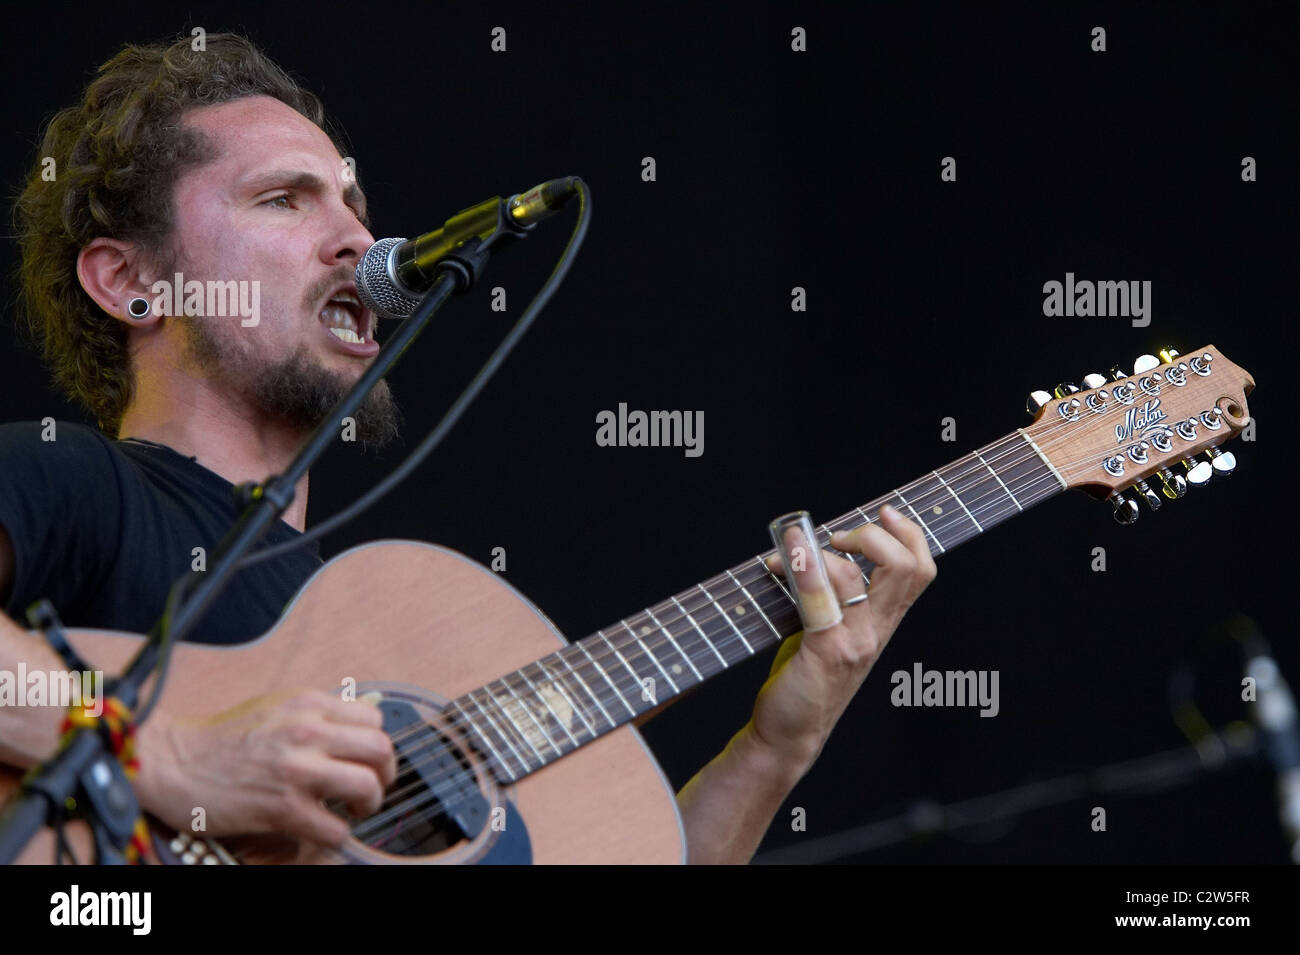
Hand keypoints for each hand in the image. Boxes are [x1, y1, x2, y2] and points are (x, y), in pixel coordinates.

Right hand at [135, 689, 396, 846]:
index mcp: (310, 704)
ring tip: (352, 809)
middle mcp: (308, 731)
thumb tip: (363, 717)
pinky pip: (335, 828)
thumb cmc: (222, 739)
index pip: (374, 720)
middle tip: (368, 788)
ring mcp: (296, 770)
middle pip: (381, 750)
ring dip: (369, 804)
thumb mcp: (277, 708)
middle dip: (384, 774)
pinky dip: (336, 834)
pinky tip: (320, 827)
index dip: (375, 744)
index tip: (365, 760)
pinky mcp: (282, 807)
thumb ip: (319, 714)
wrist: (173, 761)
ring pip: (368, 786)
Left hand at [750, 504, 935, 776]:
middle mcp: (876, 631)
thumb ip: (837, 597)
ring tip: (785, 553)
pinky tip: (778, 561)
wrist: (788, 735)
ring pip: (852, 576)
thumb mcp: (833, 632)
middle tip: (838, 537)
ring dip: (813, 550)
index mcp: (882, 623)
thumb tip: (816, 549)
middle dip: (872, 534)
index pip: (920, 570)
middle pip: (905, 567)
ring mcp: (853, 641)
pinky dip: (799, 570)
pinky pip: (818, 599)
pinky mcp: (824, 651)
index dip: (909, 534)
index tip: (884, 513)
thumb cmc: (807, 679)